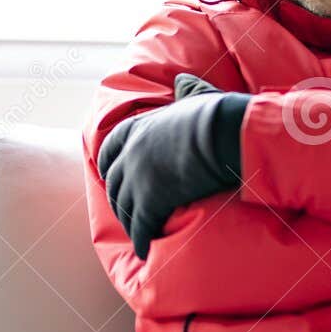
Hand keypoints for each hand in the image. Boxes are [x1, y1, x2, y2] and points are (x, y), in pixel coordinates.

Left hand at [97, 85, 250, 258]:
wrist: (223, 134)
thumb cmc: (216, 115)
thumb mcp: (196, 96)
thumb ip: (186, 91)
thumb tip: (182, 80)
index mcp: (138, 128)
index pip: (110, 148)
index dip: (108, 164)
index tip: (108, 175)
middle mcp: (131, 153)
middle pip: (115, 183)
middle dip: (118, 200)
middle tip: (126, 212)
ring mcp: (138, 178)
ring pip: (124, 208)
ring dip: (129, 223)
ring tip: (138, 234)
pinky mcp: (151, 200)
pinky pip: (141, 228)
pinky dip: (141, 241)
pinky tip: (144, 251)